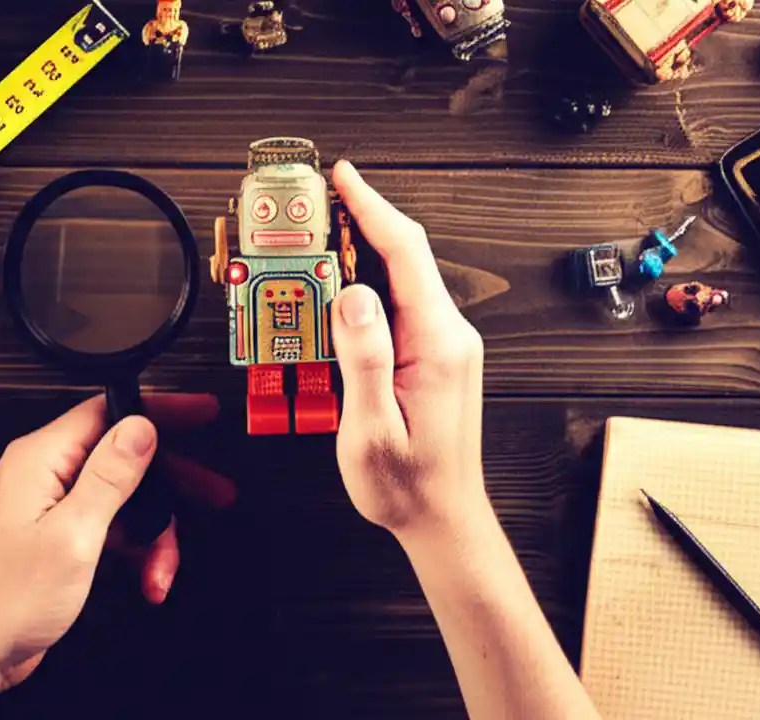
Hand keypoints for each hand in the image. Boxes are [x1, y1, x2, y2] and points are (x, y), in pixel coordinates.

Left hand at [0, 394, 230, 692]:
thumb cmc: (5, 601)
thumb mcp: (73, 534)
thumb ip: (109, 476)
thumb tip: (141, 428)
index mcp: (40, 459)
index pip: (109, 410)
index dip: (160, 411)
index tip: (198, 414)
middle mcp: (43, 474)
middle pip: (124, 457)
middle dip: (170, 483)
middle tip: (211, 491)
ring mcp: (50, 505)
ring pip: (124, 498)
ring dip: (153, 533)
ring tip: (162, 566)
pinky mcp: (58, 534)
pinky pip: (110, 527)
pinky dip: (134, 551)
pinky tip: (145, 576)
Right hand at [329, 161, 485, 538]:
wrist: (443, 520)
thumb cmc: (407, 485)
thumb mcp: (371, 428)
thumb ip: (363, 358)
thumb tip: (351, 294)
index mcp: (437, 342)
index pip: (405, 253)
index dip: (372, 207)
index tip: (343, 176)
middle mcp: (448, 335)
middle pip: (403, 258)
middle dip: (358, 223)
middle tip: (311, 205)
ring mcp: (444, 345)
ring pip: (399, 281)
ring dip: (358, 258)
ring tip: (314, 244)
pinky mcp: (434, 357)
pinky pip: (398, 308)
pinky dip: (365, 291)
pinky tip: (336, 294)